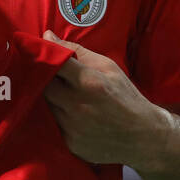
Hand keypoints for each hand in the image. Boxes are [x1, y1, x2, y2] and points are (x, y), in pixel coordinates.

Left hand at [41, 30, 169, 164]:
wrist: (144, 136)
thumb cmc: (126, 96)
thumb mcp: (108, 67)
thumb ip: (77, 51)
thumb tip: (47, 36)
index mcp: (89, 82)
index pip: (53, 62)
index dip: (42, 55)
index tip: (35, 52)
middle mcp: (77, 105)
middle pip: (42, 86)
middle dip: (44, 79)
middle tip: (52, 76)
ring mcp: (72, 127)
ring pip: (47, 105)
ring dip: (52, 98)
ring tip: (67, 96)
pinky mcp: (70, 143)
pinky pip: (54, 124)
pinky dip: (59, 117)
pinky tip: (74, 115)